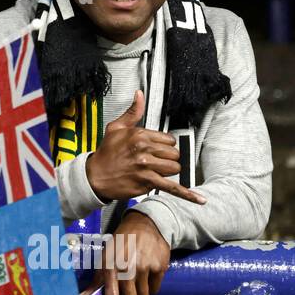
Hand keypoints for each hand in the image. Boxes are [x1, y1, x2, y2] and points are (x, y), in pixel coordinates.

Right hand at [84, 90, 202, 204]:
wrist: (95, 176)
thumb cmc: (106, 153)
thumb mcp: (116, 128)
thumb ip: (133, 112)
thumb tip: (139, 95)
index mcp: (139, 135)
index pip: (168, 140)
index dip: (164, 146)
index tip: (154, 150)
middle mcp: (144, 149)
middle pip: (174, 154)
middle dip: (167, 158)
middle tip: (154, 161)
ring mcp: (146, 166)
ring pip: (174, 168)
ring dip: (168, 171)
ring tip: (155, 171)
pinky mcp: (147, 182)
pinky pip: (172, 187)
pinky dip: (186, 194)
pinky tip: (199, 199)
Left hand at [100, 211, 171, 294]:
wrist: (145, 224)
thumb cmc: (120, 243)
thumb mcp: (105, 258)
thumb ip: (97, 280)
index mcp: (111, 267)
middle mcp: (128, 268)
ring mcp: (145, 268)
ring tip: (137, 285)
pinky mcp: (160, 267)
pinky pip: (155, 289)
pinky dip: (151, 288)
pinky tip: (147, 275)